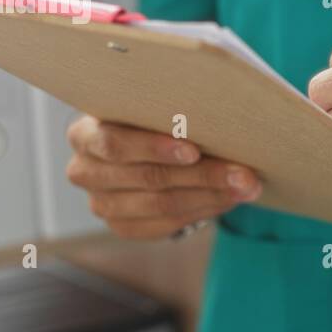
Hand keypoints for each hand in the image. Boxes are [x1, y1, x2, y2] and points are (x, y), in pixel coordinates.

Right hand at [65, 115, 262, 238]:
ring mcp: (101, 204)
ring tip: (247, 187)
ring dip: (211, 196)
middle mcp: (85, 171)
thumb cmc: (151, 118)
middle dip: (203, 175)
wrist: (143, 150)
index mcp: (84, 134)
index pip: (115, 143)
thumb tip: (221, 108)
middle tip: (244, 173)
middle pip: (148, 178)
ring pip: (162, 205)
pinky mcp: (122, 226)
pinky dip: (204, 210)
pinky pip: (168, 224)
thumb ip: (170, 105)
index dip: (155, 148)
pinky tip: (228, 198)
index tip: (195, 149)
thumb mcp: (153, 105)